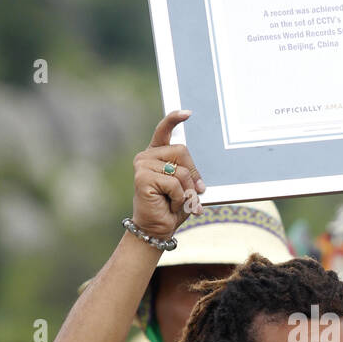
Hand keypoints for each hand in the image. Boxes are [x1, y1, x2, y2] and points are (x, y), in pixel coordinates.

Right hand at [131, 109, 204, 239]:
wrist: (157, 228)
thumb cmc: (172, 207)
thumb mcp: (186, 187)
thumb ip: (190, 175)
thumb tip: (200, 183)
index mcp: (157, 154)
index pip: (163, 130)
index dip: (174, 119)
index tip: (188, 113)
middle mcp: (146, 156)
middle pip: (182, 150)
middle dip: (193, 174)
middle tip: (193, 194)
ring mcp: (142, 165)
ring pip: (180, 171)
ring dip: (187, 191)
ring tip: (178, 202)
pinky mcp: (142, 177)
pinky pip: (174, 183)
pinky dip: (179, 198)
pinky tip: (171, 205)